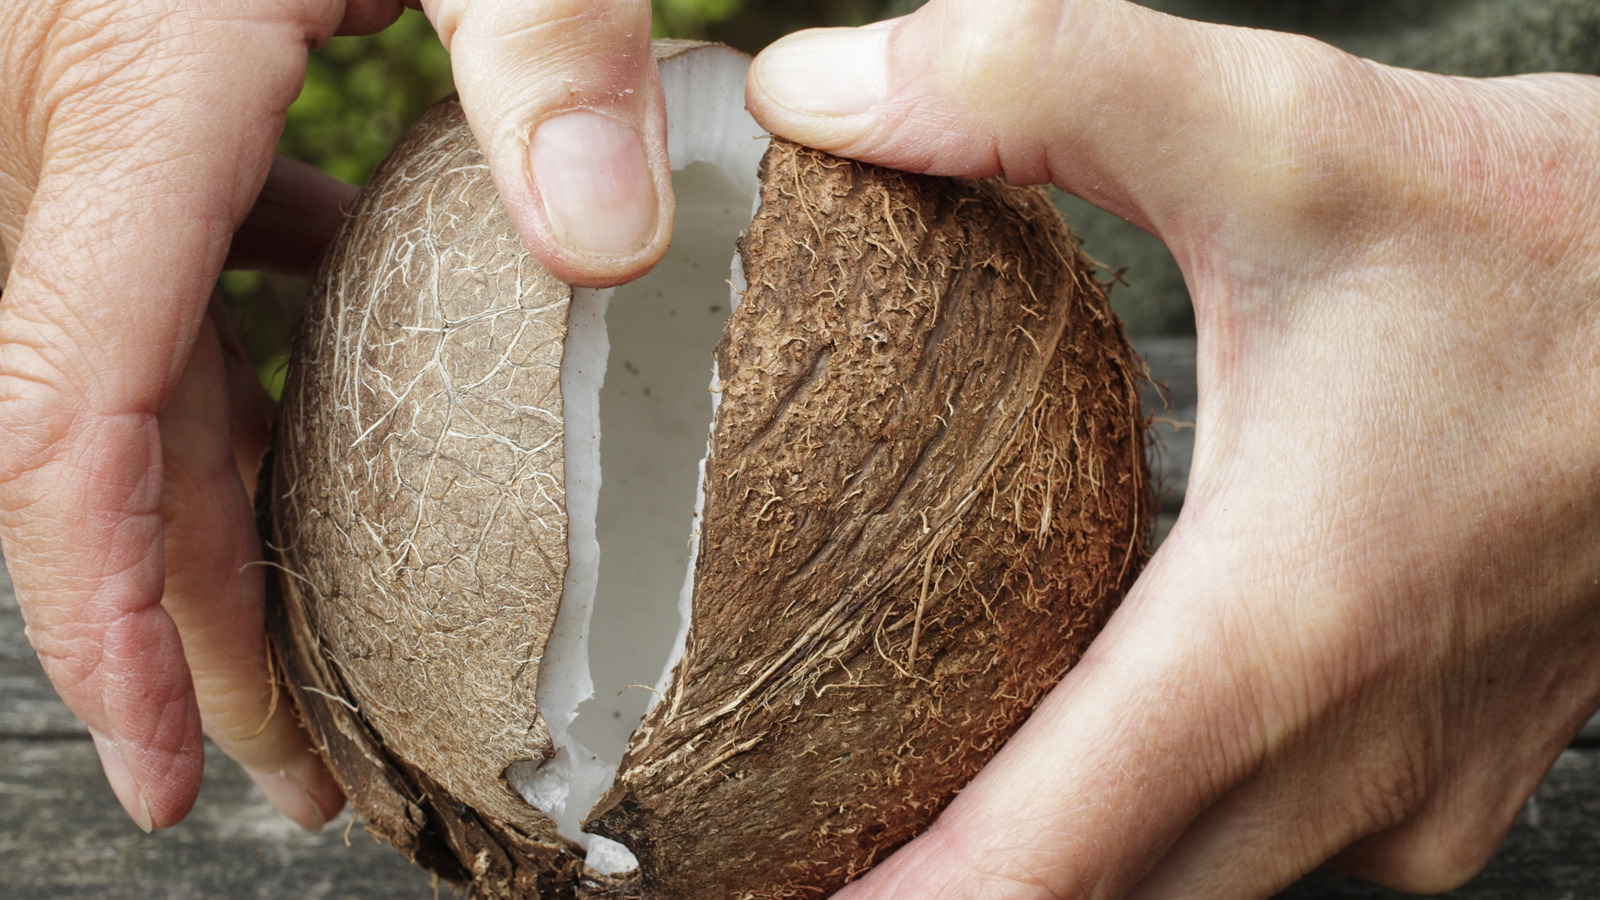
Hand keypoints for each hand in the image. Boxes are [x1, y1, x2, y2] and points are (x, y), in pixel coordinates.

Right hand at [0, 0, 670, 832]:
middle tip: (283, 770)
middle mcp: (74, 106)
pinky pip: (172, 261)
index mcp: (131, 81)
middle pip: (93, 428)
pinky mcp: (153, 73)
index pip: (73, 408)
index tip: (176, 758)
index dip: (111, 611)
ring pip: (127, 360)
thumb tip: (613, 257)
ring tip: (300, 647)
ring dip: (205, 516)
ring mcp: (98, 94)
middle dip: (178, 617)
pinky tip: (332, 392)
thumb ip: (549, 49)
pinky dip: (241, 364)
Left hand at [748, 1, 1599, 895]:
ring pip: (1170, 890)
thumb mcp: (1278, 132)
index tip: (753, 891)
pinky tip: (1081, 737)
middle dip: (919, 888)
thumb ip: (1026, 86)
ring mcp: (1407, 798)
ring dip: (1035, 862)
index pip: (1029, 866)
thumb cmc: (1549, 247)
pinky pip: (1252, 851)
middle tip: (778, 826)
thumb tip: (815, 90)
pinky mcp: (1439, 782)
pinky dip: (1147, 825)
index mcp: (1278, 638)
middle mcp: (1347, 763)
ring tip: (894, 793)